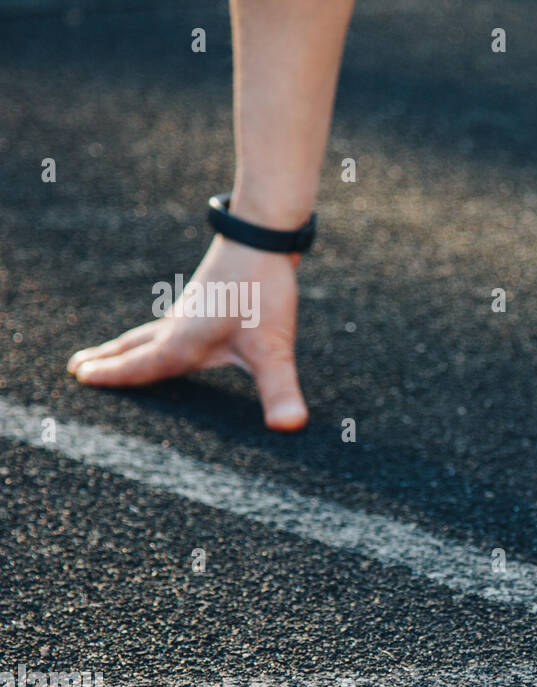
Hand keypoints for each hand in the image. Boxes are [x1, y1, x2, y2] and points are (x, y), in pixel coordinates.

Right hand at [67, 236, 307, 430]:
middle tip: (75, 368)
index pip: (140, 367)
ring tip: (111, 351)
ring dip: (129, 345)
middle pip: (136, 347)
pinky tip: (171, 329)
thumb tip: (290, 427)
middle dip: (109, 360)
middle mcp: (179, 326)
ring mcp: (192, 309)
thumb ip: (280, 390)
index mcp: (181, 343)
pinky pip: (172, 321)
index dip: (113, 376)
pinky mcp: (208, 297)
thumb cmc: (262, 292)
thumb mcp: (274, 349)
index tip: (80, 378)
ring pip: (151, 332)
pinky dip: (157, 332)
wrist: (262, 238)